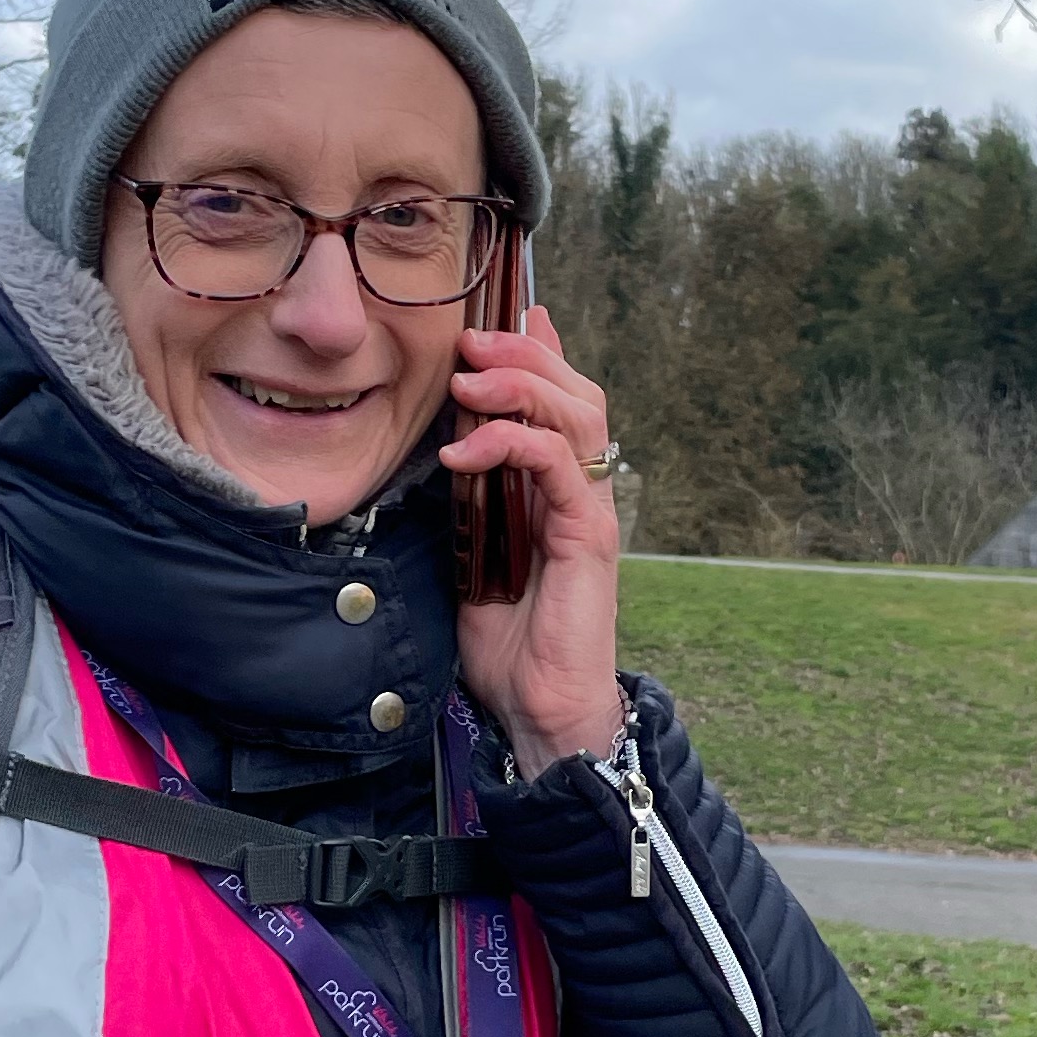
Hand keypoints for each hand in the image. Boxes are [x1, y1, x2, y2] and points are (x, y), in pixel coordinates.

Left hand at [442, 300, 624, 774]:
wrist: (539, 708)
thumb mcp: (472, 551)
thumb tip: (445, 448)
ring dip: (519, 386)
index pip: (560, 397)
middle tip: (468, 344)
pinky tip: (464, 452)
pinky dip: (512, 444)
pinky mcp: (588, 537)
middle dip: (523, 354)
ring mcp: (591, 511)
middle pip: (575, 391)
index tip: (482, 329)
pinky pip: (560, 466)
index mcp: (558, 488)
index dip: (531, 352)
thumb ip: (469, 497)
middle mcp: (583, 491)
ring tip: (465, 384)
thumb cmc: (507, 640)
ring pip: (578, 415)